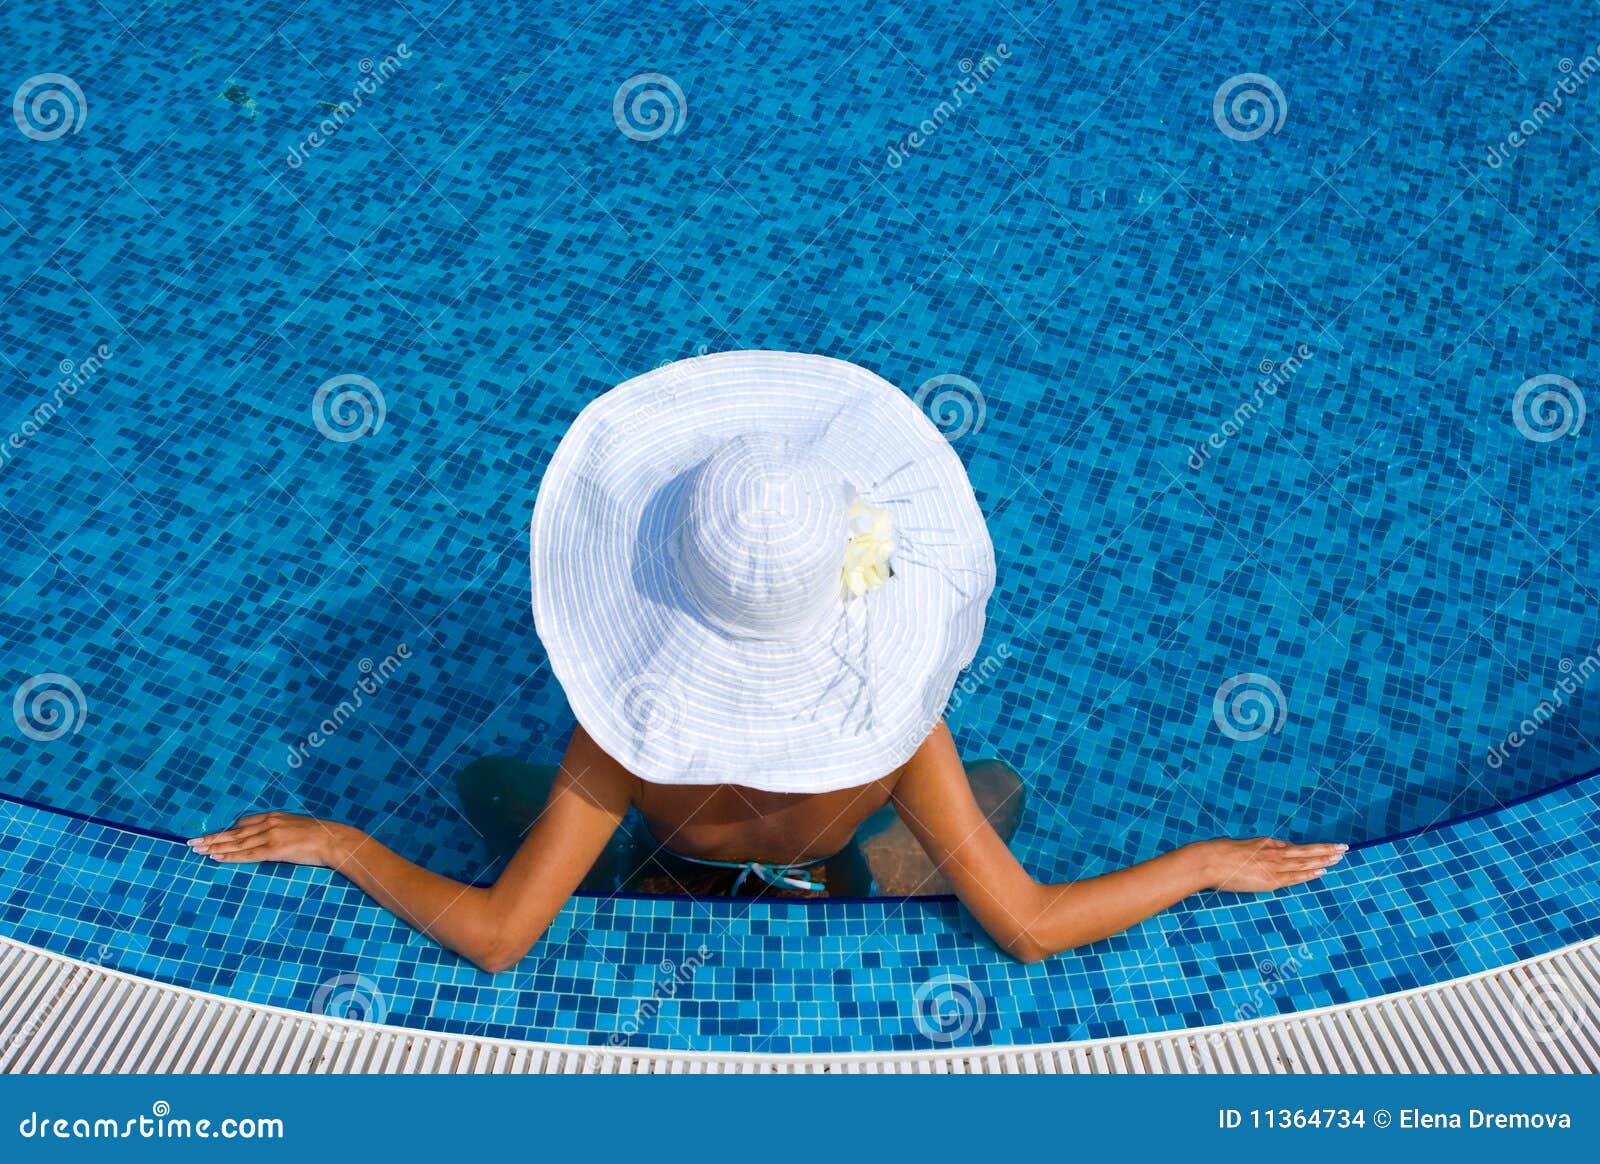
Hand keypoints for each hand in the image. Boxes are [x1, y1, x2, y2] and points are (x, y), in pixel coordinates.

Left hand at [188, 811, 357, 868]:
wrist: (334, 840)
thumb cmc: (321, 836)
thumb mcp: (298, 827)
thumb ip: (282, 830)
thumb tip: (273, 838)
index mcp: (275, 816)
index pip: (243, 823)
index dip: (226, 830)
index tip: (212, 836)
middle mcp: (269, 823)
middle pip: (234, 832)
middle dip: (212, 838)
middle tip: (192, 843)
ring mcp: (270, 836)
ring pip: (236, 843)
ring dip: (215, 847)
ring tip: (198, 851)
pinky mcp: (274, 849)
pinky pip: (247, 854)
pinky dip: (230, 856)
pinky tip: (217, 857)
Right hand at [1190, 837, 1346, 892]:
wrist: (1210, 861)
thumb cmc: (1220, 854)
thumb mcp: (1243, 846)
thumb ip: (1259, 848)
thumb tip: (1273, 848)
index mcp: (1266, 844)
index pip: (1293, 847)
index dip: (1311, 848)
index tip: (1325, 848)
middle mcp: (1273, 853)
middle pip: (1305, 851)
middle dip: (1325, 849)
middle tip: (1343, 848)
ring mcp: (1273, 866)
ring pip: (1304, 862)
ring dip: (1323, 859)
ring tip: (1339, 857)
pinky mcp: (1271, 880)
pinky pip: (1294, 877)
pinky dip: (1309, 874)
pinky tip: (1322, 871)